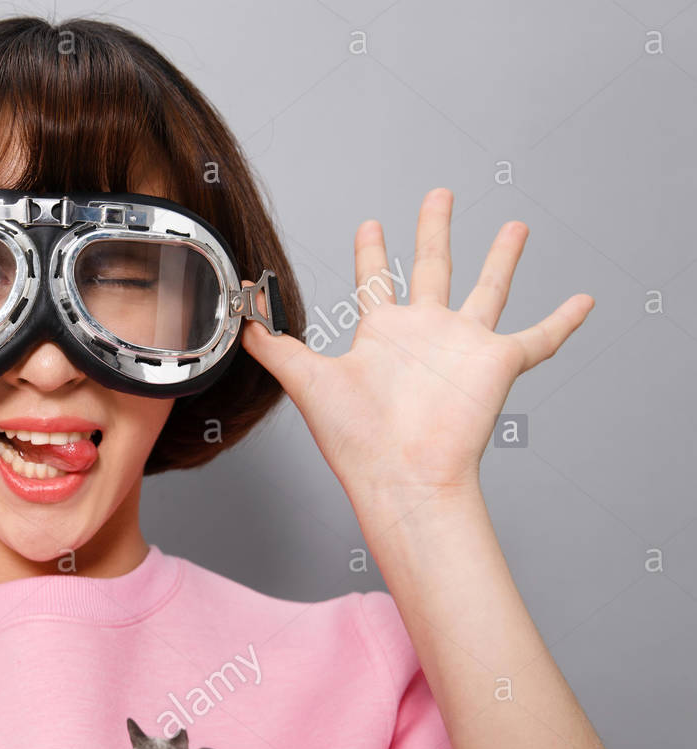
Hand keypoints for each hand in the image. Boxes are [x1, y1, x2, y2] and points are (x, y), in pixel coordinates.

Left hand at [243, 188, 592, 514]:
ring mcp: (463, 346)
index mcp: (382, 334)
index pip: (375, 280)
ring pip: (489, 288)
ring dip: (502, 258)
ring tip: (515, 225)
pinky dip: (564, 321)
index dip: (370, 251)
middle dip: (433, 229)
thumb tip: (241, 317)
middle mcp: (424, 333)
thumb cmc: (356, 439)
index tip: (369, 223)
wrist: (400, 475)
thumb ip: (275, 347)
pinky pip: (540, 338)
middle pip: (431, 266)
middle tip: (438, 194)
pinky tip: (585, 300)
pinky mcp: (498, 363)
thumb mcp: (305, 380)